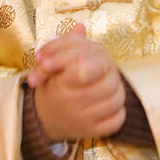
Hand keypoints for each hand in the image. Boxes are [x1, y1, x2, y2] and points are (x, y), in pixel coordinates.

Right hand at [26, 24, 125, 140]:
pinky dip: (118, 112)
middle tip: (105, 71)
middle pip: (107, 84)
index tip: (87, 61)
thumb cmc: (51, 87)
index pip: (85, 70)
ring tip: (108, 84)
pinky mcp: (93, 132)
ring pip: (115, 101)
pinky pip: (116, 122)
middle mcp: (71, 105)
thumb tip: (80, 28)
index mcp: (60, 85)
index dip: (93, 63)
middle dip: (110, 75)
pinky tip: (109, 103)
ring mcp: (83, 121)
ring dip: (116, 90)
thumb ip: (67, 46)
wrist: (42, 119)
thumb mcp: (52, 65)